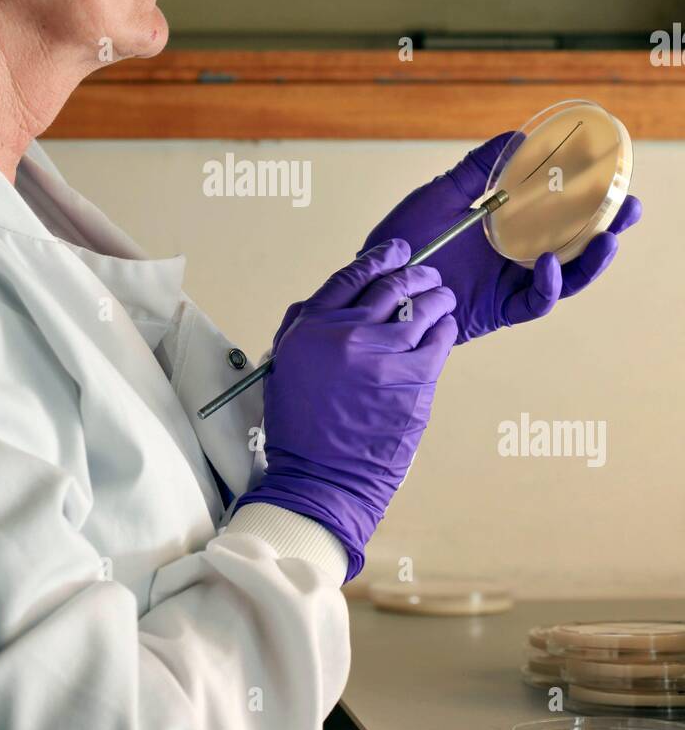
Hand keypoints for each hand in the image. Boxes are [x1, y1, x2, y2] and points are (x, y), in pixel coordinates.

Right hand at [235, 239, 457, 581]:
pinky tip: (444, 329)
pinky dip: (445, 329)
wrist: (322, 476)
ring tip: (443, 299)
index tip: (397, 253)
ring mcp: (383, 355)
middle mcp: (348, 332)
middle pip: (393, 285)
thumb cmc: (301, 427)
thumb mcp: (285, 365)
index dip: (381, 258)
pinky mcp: (414, 379)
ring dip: (437, 298)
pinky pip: (439, 340)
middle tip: (427, 277)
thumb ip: (305, 325)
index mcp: (313, 326)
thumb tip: (337, 299)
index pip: (353, 275)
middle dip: (416, 274)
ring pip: (423, 307)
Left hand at [358, 132, 641, 343]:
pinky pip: (532, 304)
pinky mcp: (496, 312)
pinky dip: (547, 286)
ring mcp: (507, 285)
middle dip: (605, 230)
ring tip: (607, 237)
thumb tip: (516, 136)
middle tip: (629, 208)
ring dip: (590, 260)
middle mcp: (513, 257)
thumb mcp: (441, 195)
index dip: (587, 201)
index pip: (557, 214)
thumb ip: (477, 169)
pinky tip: (550, 264)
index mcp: (506, 228)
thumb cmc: (401, 239)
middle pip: (572, 246)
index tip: (615, 180)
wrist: (372, 282)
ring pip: (564, 278)